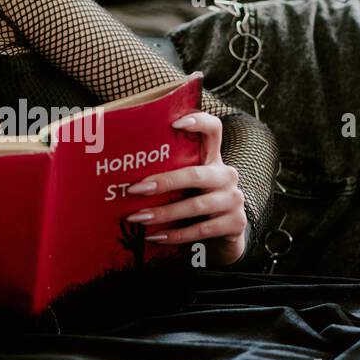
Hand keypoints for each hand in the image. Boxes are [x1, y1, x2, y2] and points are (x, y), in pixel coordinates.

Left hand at [124, 111, 249, 266]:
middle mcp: (226, 175)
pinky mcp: (236, 223)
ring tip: (138, 218)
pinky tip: (155, 237)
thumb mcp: (186, 186)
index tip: (174, 123)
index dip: (199, 122)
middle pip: (195, 174)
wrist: (223, 237)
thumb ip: (169, 174)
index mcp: (213, 159)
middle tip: (135, 190)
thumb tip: (123, 177)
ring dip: (163, 213)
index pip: (214, 130)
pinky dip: (175, 235)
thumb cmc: (195, 204)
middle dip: (163, 183)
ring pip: (196, 206)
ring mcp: (234, 199)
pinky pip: (202, 229)